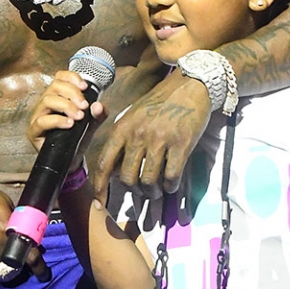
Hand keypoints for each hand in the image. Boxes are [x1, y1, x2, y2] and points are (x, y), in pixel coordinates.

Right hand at [28, 70, 104, 154]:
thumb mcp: (91, 125)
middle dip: (72, 93)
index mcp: (58, 97)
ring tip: (78, 116)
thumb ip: (98, 115)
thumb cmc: (77, 138)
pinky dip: (57, 120)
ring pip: (47, 100)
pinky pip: (42, 121)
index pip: (60, 78)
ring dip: (66, 106)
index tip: (85, 86)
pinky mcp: (34, 131)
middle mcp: (46, 104)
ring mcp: (38, 116)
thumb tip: (98, 105)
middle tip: (84, 106)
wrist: (71, 160)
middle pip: (54, 86)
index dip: (71, 78)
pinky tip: (69, 124)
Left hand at [91, 70, 210, 200]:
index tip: (99, 203)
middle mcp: (138, 135)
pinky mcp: (181, 145)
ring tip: (157, 191)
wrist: (190, 85)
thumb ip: (121, 140)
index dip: (100, 188)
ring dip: (153, 193)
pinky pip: (171, 176)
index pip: (105, 164)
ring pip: (149, 181)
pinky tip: (171, 185)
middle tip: (142, 192)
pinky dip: (170, 186)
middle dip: (134, 192)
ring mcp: (160, 140)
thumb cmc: (160, 102)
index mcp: (122, 128)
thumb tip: (112, 169)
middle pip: (127, 178)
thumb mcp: (133, 115)